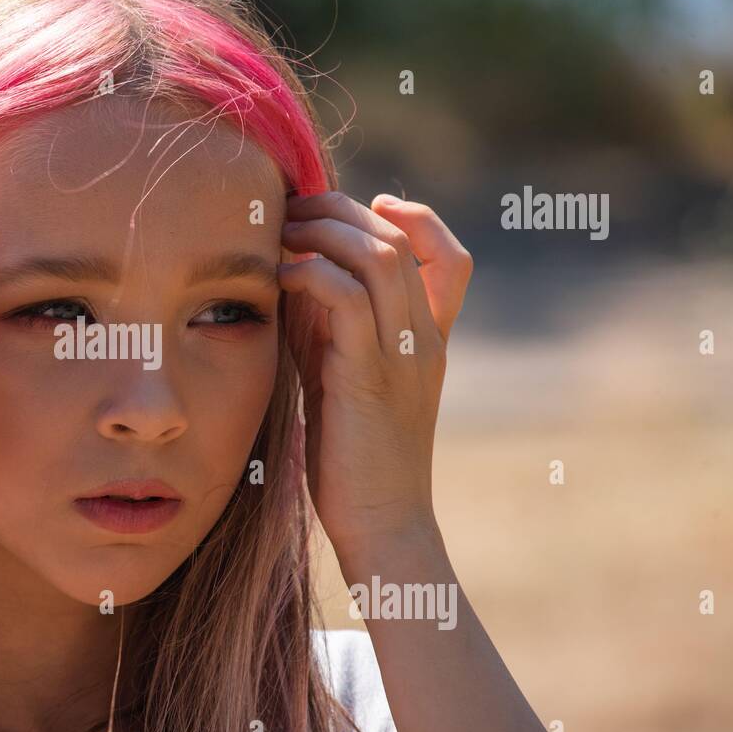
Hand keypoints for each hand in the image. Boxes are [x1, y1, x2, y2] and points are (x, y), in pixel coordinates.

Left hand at [277, 192, 471, 555]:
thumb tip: (296, 277)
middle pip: (400, 239)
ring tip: (283, 232)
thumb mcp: (346, 378)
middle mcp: (426, 339)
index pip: (451, 257)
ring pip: (379, 256)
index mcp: (431, 340)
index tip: (366, 205)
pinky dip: (310, 273)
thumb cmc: (356, 459)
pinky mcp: (369, 376)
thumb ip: (332, 329)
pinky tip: (280, 277)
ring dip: (324, 231)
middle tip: (293, 209)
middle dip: (342, 210)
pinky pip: (346, 298)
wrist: (382, 526)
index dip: (415, 218)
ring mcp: (404, 355)